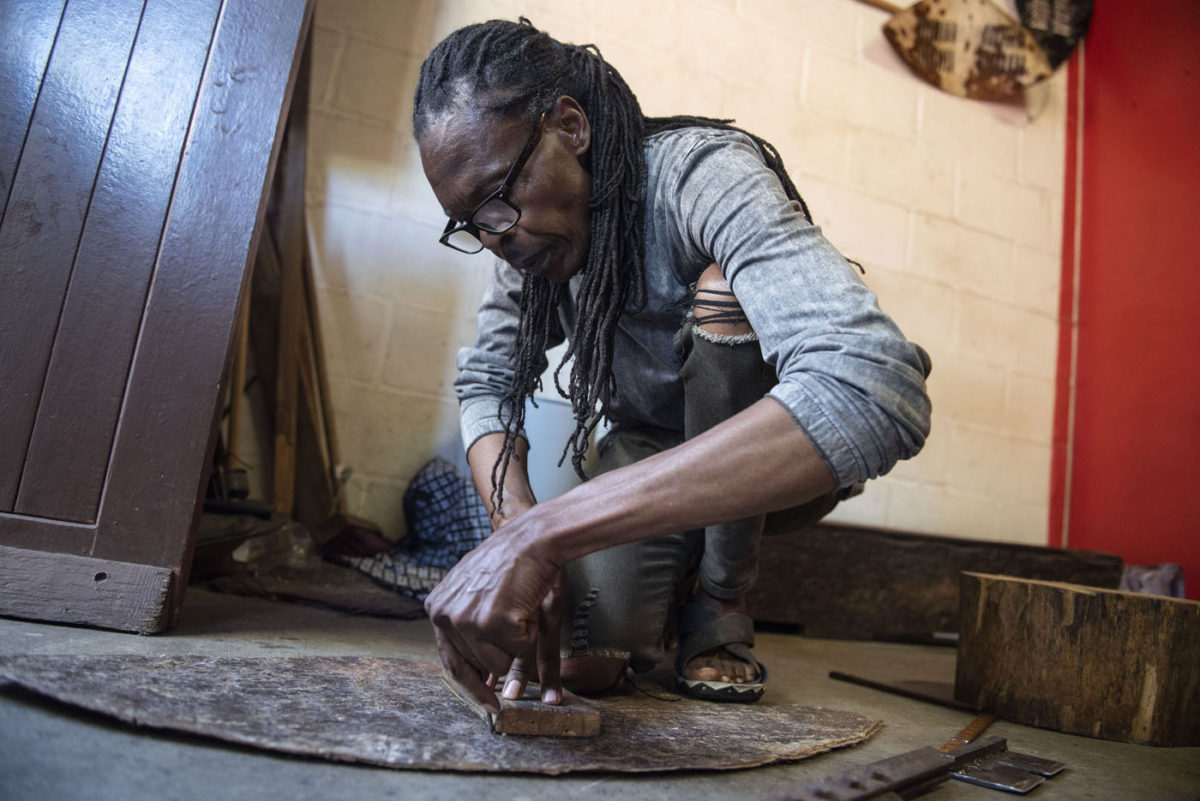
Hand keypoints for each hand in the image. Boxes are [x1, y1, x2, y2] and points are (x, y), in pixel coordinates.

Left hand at [425, 511, 561, 712]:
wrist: (532, 537)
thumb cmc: (513, 564)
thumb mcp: (482, 595)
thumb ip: (476, 635)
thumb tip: (491, 683)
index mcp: (437, 609)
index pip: (452, 662)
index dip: (474, 686)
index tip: (491, 705)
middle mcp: (444, 616)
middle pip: (480, 667)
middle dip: (505, 654)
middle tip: (517, 622)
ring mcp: (467, 620)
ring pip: (500, 663)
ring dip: (519, 643)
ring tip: (519, 607)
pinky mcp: (492, 623)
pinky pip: (521, 651)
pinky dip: (532, 634)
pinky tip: (527, 605)